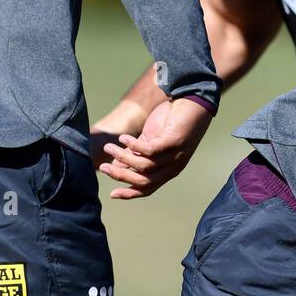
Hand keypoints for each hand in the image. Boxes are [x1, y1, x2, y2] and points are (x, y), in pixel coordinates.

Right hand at [97, 98, 212, 198]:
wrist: (191, 101)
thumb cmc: (171, 120)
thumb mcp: (149, 141)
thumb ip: (134, 155)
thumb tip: (115, 166)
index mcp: (168, 170)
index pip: (148, 188)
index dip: (130, 193)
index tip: (112, 194)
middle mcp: (173, 167)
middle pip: (144, 181)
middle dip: (121, 176)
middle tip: (103, 168)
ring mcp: (175, 155)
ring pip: (144, 166)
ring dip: (123, 158)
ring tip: (109, 147)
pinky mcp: (175, 141)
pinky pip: (150, 150)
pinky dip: (134, 147)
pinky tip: (123, 139)